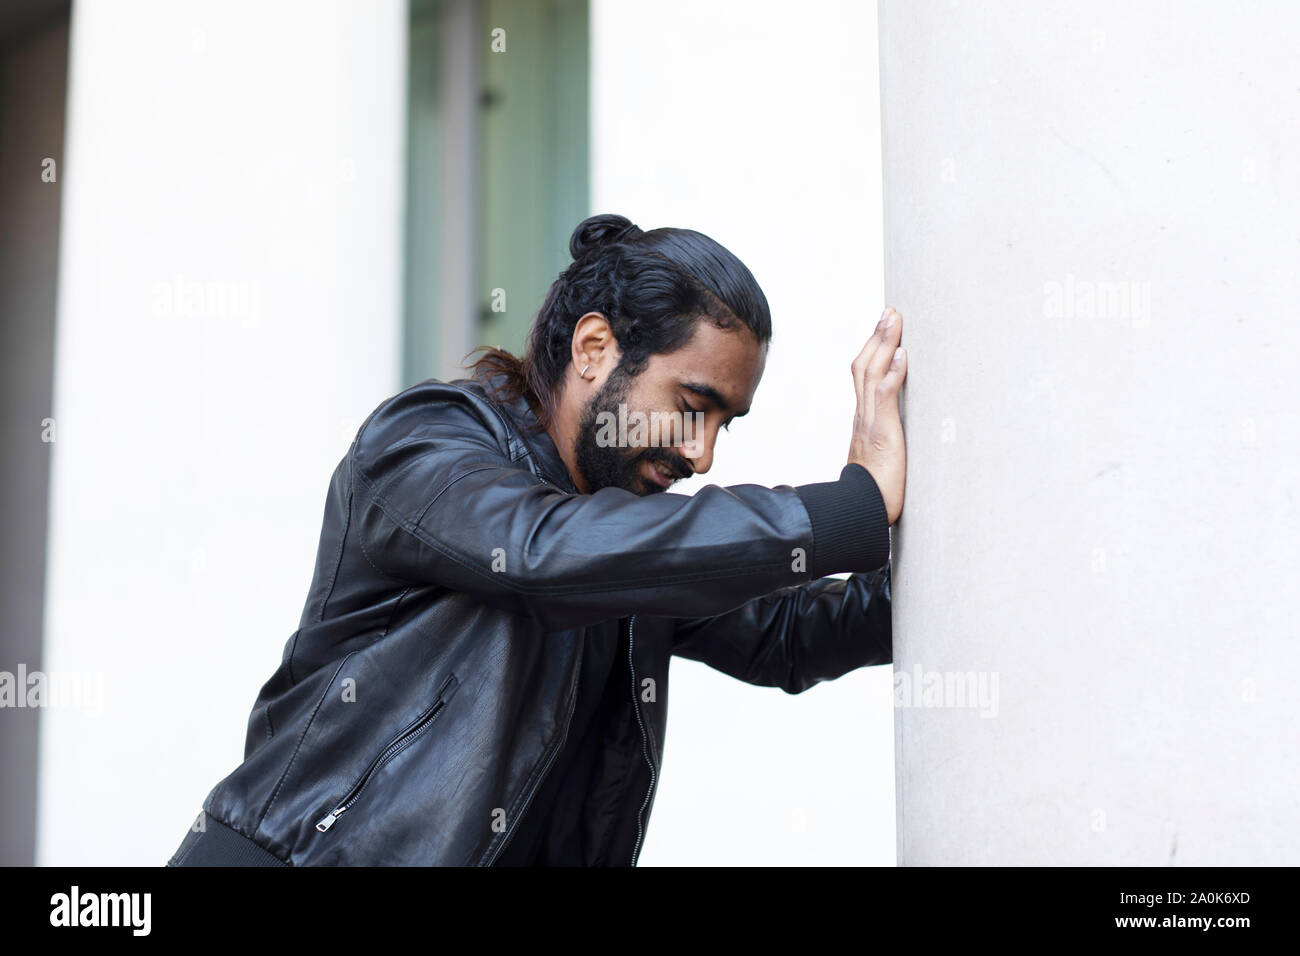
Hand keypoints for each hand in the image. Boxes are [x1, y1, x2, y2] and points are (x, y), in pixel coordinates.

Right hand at [847, 307, 906, 524]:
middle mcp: (862, 417)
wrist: (859, 514)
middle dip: (876, 337)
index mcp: (864, 421)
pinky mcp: (881, 434)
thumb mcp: (881, 458)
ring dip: (883, 344)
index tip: (884, 327)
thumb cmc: (873, 492)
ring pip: (871, 375)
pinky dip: (892, 375)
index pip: (864, 377)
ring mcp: (869, 424)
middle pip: (864, 367)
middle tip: (889, 311)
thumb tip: (890, 428)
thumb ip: (883, 439)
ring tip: (893, 320)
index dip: (872, 350)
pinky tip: (901, 356)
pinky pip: (884, 399)